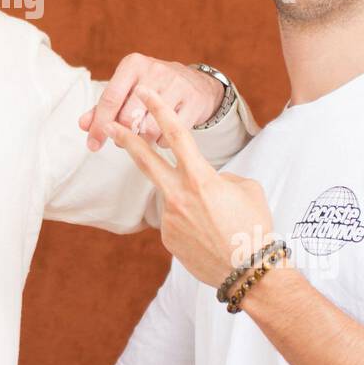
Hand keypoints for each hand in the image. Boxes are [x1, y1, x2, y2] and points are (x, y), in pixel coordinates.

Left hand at [80, 53, 223, 150]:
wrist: (194, 82)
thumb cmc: (152, 87)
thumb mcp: (127, 89)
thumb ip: (103, 107)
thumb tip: (84, 125)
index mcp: (133, 64)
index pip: (110, 98)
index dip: (99, 125)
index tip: (93, 144)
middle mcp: (155, 71)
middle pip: (128, 116)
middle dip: (121, 134)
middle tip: (122, 139)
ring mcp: (177, 85)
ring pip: (149, 128)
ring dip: (142, 140)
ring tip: (141, 136)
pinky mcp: (194, 101)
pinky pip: (170, 134)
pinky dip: (161, 142)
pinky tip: (161, 135)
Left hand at [104, 84, 273, 287]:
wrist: (249, 272)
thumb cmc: (253, 227)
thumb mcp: (246, 189)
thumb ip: (220, 177)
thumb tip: (206, 180)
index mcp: (200, 178)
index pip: (176, 134)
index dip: (159, 109)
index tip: (145, 92)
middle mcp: (178, 196)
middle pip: (145, 160)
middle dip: (126, 139)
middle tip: (110, 124)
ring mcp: (169, 219)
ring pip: (171, 196)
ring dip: (186, 200)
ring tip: (214, 220)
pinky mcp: (167, 238)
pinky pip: (177, 221)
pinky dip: (192, 223)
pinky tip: (209, 237)